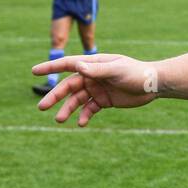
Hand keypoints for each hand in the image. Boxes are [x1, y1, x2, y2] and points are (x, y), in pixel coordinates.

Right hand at [33, 53, 159, 125]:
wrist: (153, 85)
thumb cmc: (136, 73)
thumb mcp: (117, 70)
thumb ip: (97, 70)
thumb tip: (77, 67)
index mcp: (94, 64)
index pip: (68, 64)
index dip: (51, 67)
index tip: (34, 71)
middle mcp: (92, 76)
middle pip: (68, 86)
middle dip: (55, 96)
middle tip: (41, 107)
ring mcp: (97, 88)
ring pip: (76, 100)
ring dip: (67, 109)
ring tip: (59, 120)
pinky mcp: (104, 101)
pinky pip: (89, 109)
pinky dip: (83, 116)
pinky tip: (80, 123)